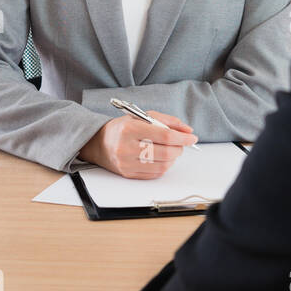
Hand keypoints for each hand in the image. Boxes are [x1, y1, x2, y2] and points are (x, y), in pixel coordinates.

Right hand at [78, 111, 196, 177]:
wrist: (99, 143)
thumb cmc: (123, 128)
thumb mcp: (143, 116)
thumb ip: (167, 121)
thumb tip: (188, 130)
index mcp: (130, 128)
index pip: (165, 135)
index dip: (182, 138)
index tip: (192, 137)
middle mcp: (127, 147)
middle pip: (165, 152)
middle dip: (179, 148)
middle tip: (181, 144)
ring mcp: (127, 163)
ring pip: (162, 166)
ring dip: (172, 158)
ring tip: (170, 150)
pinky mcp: (128, 174)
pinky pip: (154, 174)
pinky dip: (163, 166)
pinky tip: (161, 158)